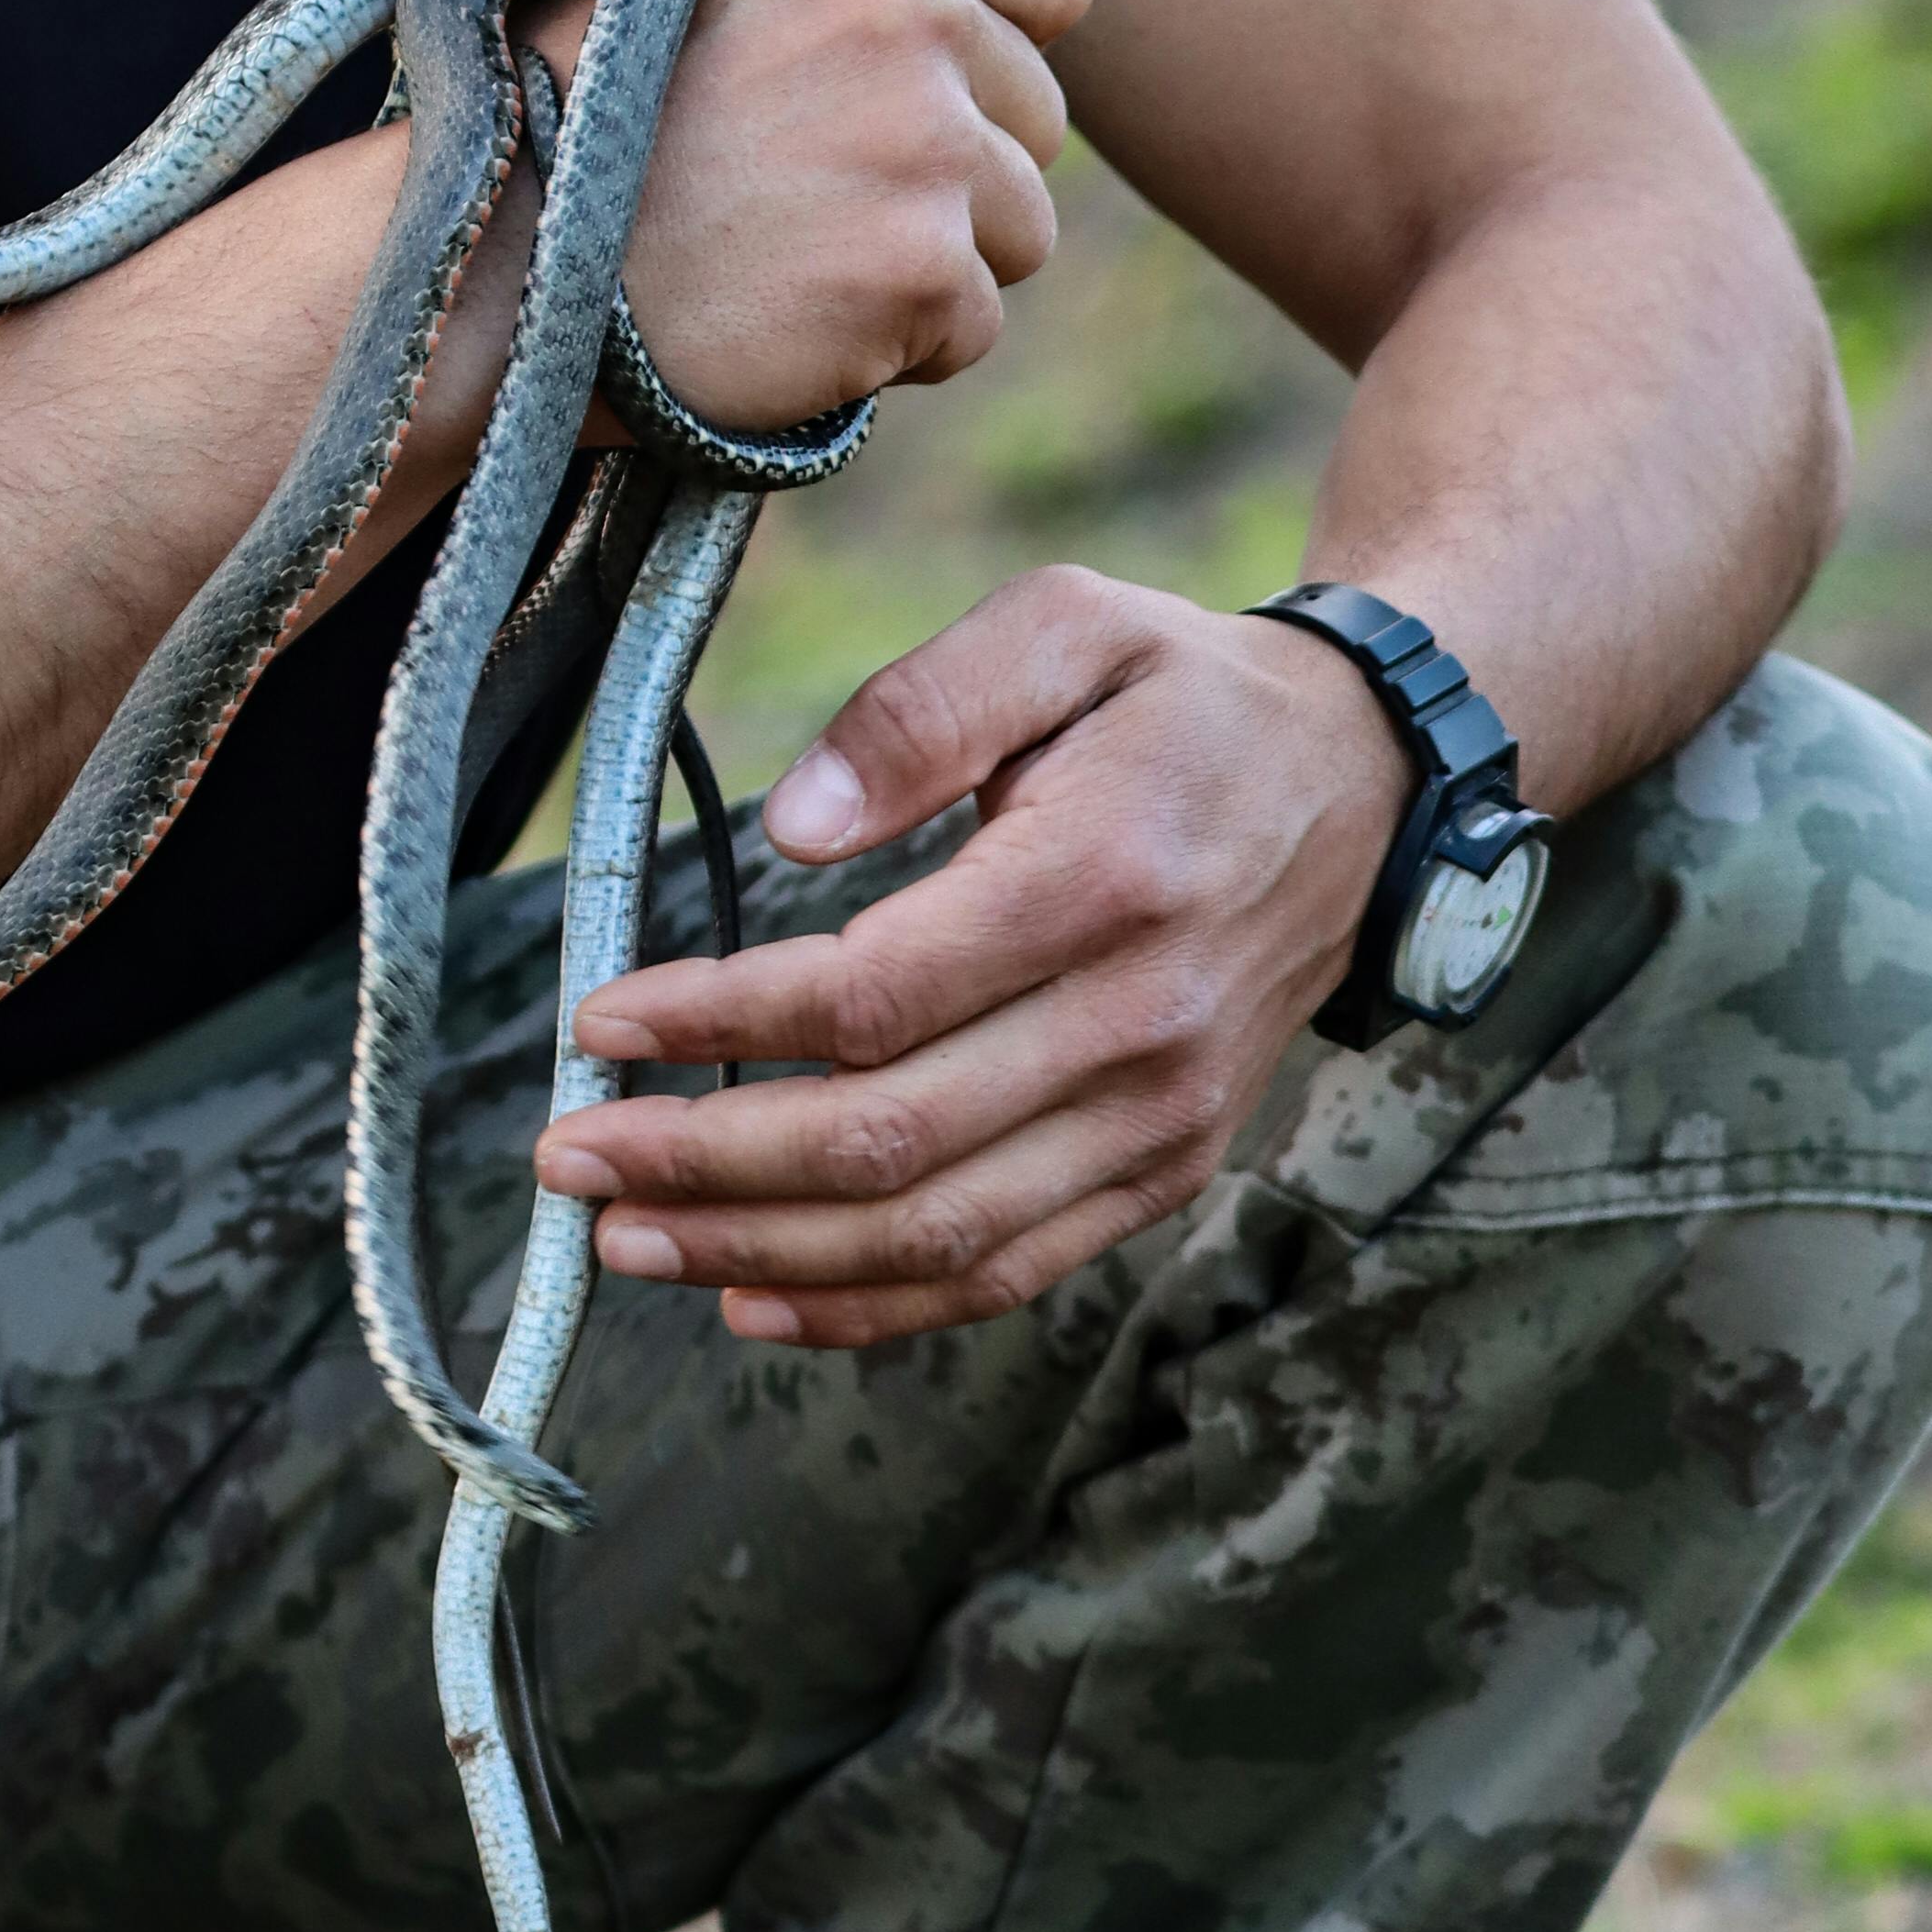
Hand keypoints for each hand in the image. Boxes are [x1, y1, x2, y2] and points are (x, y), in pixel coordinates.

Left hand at [535, 568, 1408, 1344]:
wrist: (1363, 784)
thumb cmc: (1182, 694)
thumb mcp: (1063, 625)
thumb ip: (920, 709)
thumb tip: (797, 827)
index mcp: (1103, 881)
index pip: (873, 997)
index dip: (720, 1024)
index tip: (600, 1020)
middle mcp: (1142, 1024)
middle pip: (889, 1141)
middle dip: (704, 1163)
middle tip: (568, 1155)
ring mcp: (1161, 1116)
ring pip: (937, 1234)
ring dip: (763, 1252)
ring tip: (627, 1239)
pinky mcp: (1165, 1169)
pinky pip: (1006, 1271)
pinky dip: (873, 1306)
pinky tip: (756, 1297)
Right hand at [542, 0, 1092, 435]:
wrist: (484, 267)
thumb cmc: (564, 113)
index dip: (986, 46)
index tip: (893, 85)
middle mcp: (914, 2)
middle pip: (1036, 116)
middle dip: (950, 166)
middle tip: (798, 190)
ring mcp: (927, 140)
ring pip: (1020, 227)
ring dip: (928, 259)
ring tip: (783, 254)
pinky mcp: (923, 270)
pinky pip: (975, 324)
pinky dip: (895, 347)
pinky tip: (781, 318)